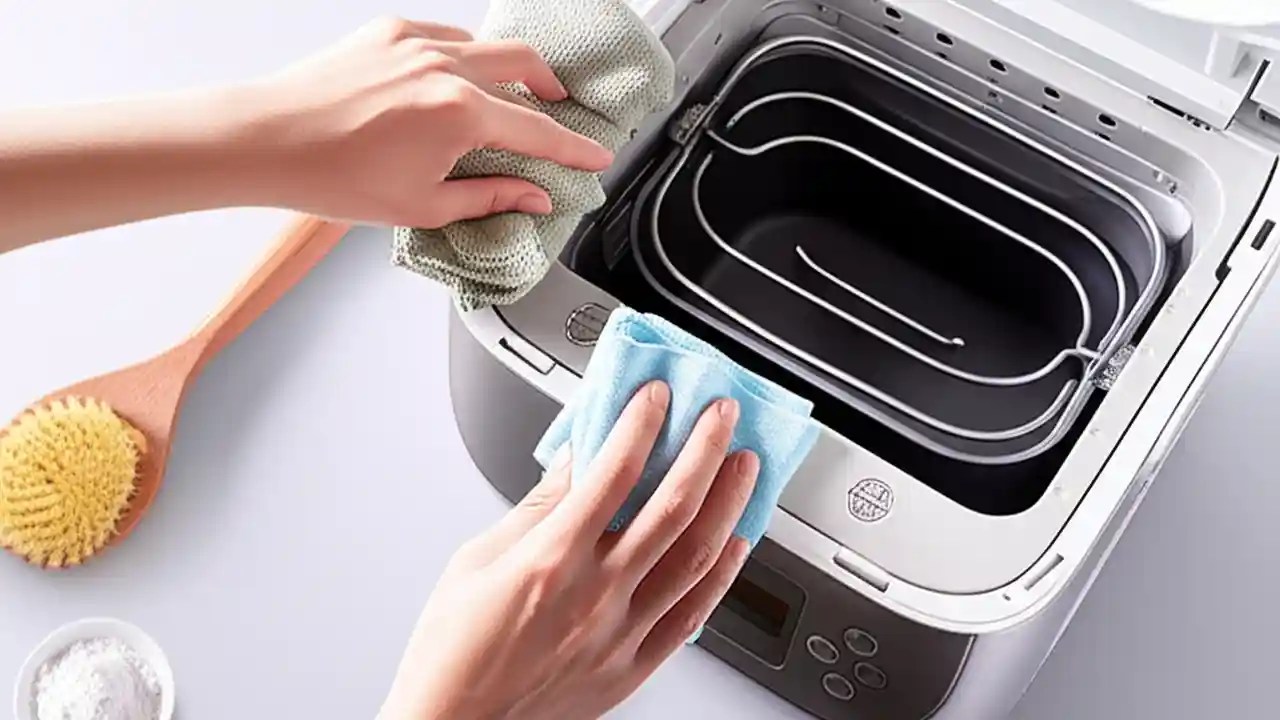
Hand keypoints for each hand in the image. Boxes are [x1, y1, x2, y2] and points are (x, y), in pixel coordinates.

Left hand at [0, 15, 613, 249]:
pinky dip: (467, 57)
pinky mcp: (389, 31)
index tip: (595, 157)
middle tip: (563, 113)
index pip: (538, 130)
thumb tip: (532, 197)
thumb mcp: (423, 205)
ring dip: (511, 70)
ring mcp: (417, 42)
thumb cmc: (334, 176)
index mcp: (460, 113)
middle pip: (526, 65)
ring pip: (488, 46)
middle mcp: (445, 67)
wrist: (267, 139)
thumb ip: (490, 198)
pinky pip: (448, 37)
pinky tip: (460, 81)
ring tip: (513, 97)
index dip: (573, 149)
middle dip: (553, 90)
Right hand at [380, 381, 760, 719]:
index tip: (656, 396)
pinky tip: (735, 543)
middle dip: (704, 450)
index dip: (641, 424)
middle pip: (671, 507)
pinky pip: (694, 615)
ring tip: (742, 466)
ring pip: (696, 557)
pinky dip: (721, 575)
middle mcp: (595, 594)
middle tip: (721, 415)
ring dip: (728, 503)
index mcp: (551, 560)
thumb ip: (535, 507)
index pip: (613, 472)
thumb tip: (574, 460)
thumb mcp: (477, 560)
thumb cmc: (453, 651)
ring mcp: (621, 633)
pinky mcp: (633, 666)